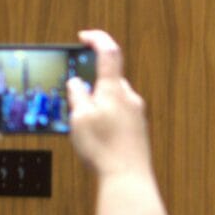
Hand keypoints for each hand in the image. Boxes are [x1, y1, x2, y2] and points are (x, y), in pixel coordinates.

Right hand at [66, 29, 153, 179]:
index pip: (109, 52)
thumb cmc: (103, 148)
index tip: (84, 37)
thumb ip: (77, 96)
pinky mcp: (139, 128)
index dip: (97, 39)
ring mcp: (137, 113)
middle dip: (91, 85)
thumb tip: (77, 83)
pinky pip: (120, 114)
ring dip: (98, 105)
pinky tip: (98, 137)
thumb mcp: (79, 118)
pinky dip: (106, 118)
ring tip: (85, 128)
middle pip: (109, 79)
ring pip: (114, 99)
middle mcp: (130, 97)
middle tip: (75, 102)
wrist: (127, 177)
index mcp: (114, 89)